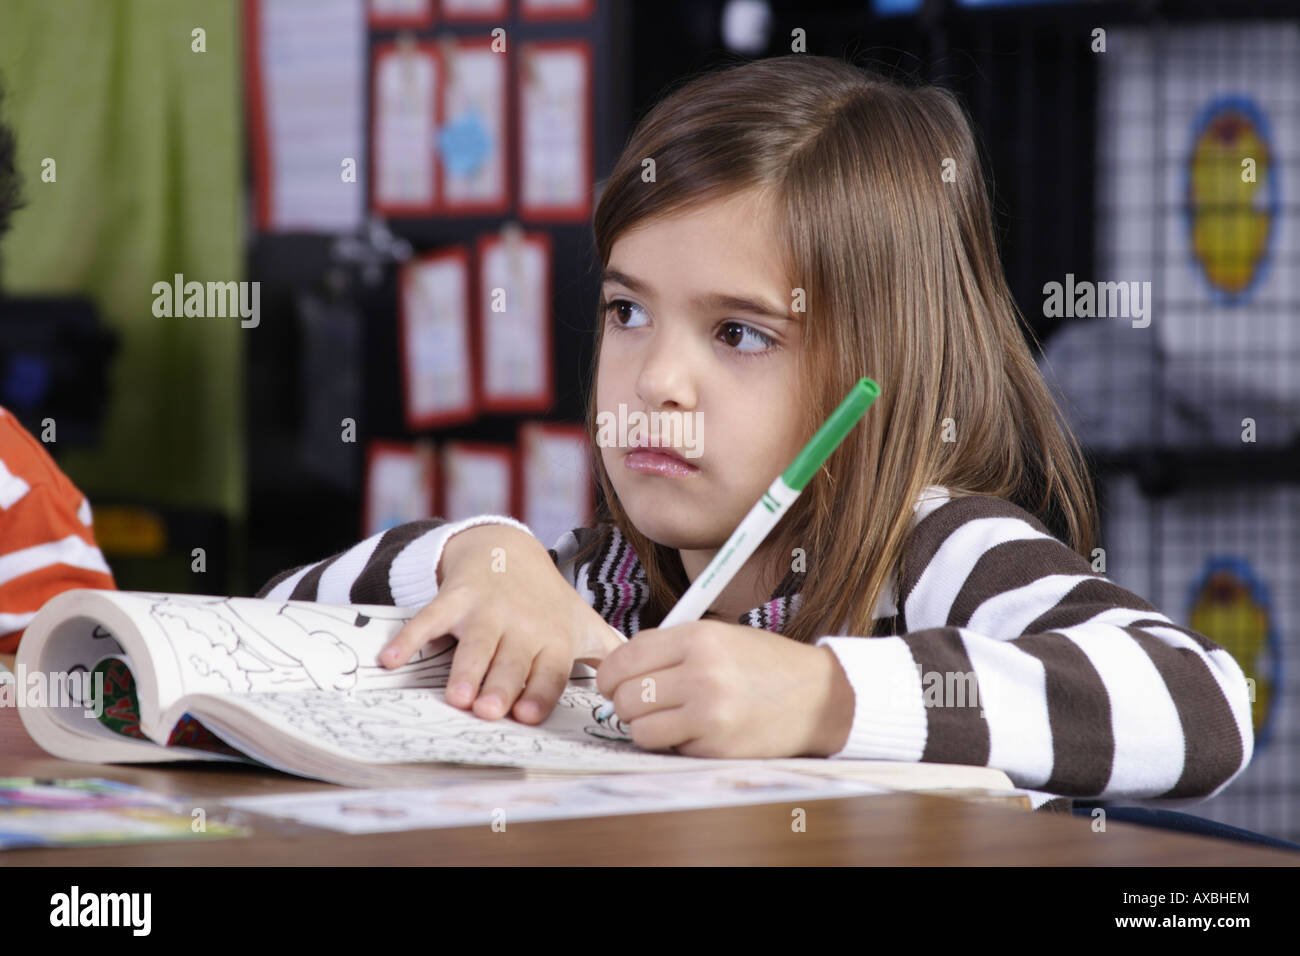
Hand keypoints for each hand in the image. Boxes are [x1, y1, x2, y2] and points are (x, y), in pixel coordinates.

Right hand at [379, 524, 625, 724]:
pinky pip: (430, 619)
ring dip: (465, 669)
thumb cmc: (546, 600)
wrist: (507, 547)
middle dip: (501, 685)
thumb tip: (641, 688)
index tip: (528, 714)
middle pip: (511, 661)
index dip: (540, 691)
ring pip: (476, 644)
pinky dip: (409, 638)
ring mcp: (487, 609)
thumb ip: (606, 655)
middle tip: (488, 711)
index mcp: (553, 638)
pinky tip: (391, 659)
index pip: (549, 669)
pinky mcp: (456, 597)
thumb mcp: (581, 622)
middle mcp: (522, 624)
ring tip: (457, 697)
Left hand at [594, 620, 854, 758]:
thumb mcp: (719, 636)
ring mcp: (709, 713)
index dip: (608, 674)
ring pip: (639, 728)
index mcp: (698, 638)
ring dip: (644, 726)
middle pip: (626, 695)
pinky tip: (694, 729)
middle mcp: (701, 673)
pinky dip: (672, 742)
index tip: (610, 682)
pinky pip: (668, 747)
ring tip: (665, 717)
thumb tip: (619, 669)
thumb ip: (671, 648)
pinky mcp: (717, 747)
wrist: (819, 696)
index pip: (626, 657)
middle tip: (638, 702)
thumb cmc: (765, 664)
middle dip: (624, 702)